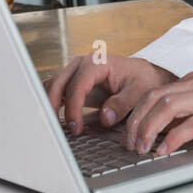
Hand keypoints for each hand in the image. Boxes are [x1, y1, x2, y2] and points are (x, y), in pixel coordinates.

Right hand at [43, 53, 176, 134]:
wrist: (143, 75)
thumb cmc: (142, 80)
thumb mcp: (140, 92)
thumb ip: (122, 104)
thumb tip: (105, 117)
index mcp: (97, 62)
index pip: (78, 85)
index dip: (74, 108)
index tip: (76, 128)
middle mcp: (82, 63)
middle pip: (58, 84)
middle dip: (54, 107)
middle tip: (59, 130)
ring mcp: (75, 71)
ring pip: (53, 86)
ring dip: (50, 105)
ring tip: (53, 126)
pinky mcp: (73, 81)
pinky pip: (56, 90)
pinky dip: (52, 103)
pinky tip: (54, 119)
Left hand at [122, 71, 192, 154]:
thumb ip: (191, 106)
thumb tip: (164, 126)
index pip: (154, 91)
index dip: (136, 112)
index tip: (129, 131)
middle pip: (154, 97)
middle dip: (136, 121)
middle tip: (130, 143)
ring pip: (167, 107)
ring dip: (149, 129)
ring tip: (142, 147)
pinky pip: (192, 124)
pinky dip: (173, 138)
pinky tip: (166, 149)